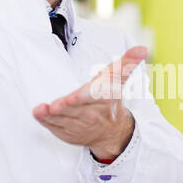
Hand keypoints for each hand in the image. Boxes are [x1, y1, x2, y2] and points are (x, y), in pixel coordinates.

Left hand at [33, 46, 147, 160]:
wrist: (112, 132)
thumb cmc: (110, 100)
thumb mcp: (119, 79)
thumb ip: (127, 62)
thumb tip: (143, 49)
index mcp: (102, 99)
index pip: (91, 97)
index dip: (80, 98)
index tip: (71, 97)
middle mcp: (91, 114)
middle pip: (74, 110)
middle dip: (63, 109)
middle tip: (52, 106)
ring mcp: (78, 126)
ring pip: (62, 120)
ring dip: (50, 116)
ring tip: (39, 110)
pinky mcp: (67, 133)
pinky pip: (55, 128)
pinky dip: (47, 123)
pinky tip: (39, 115)